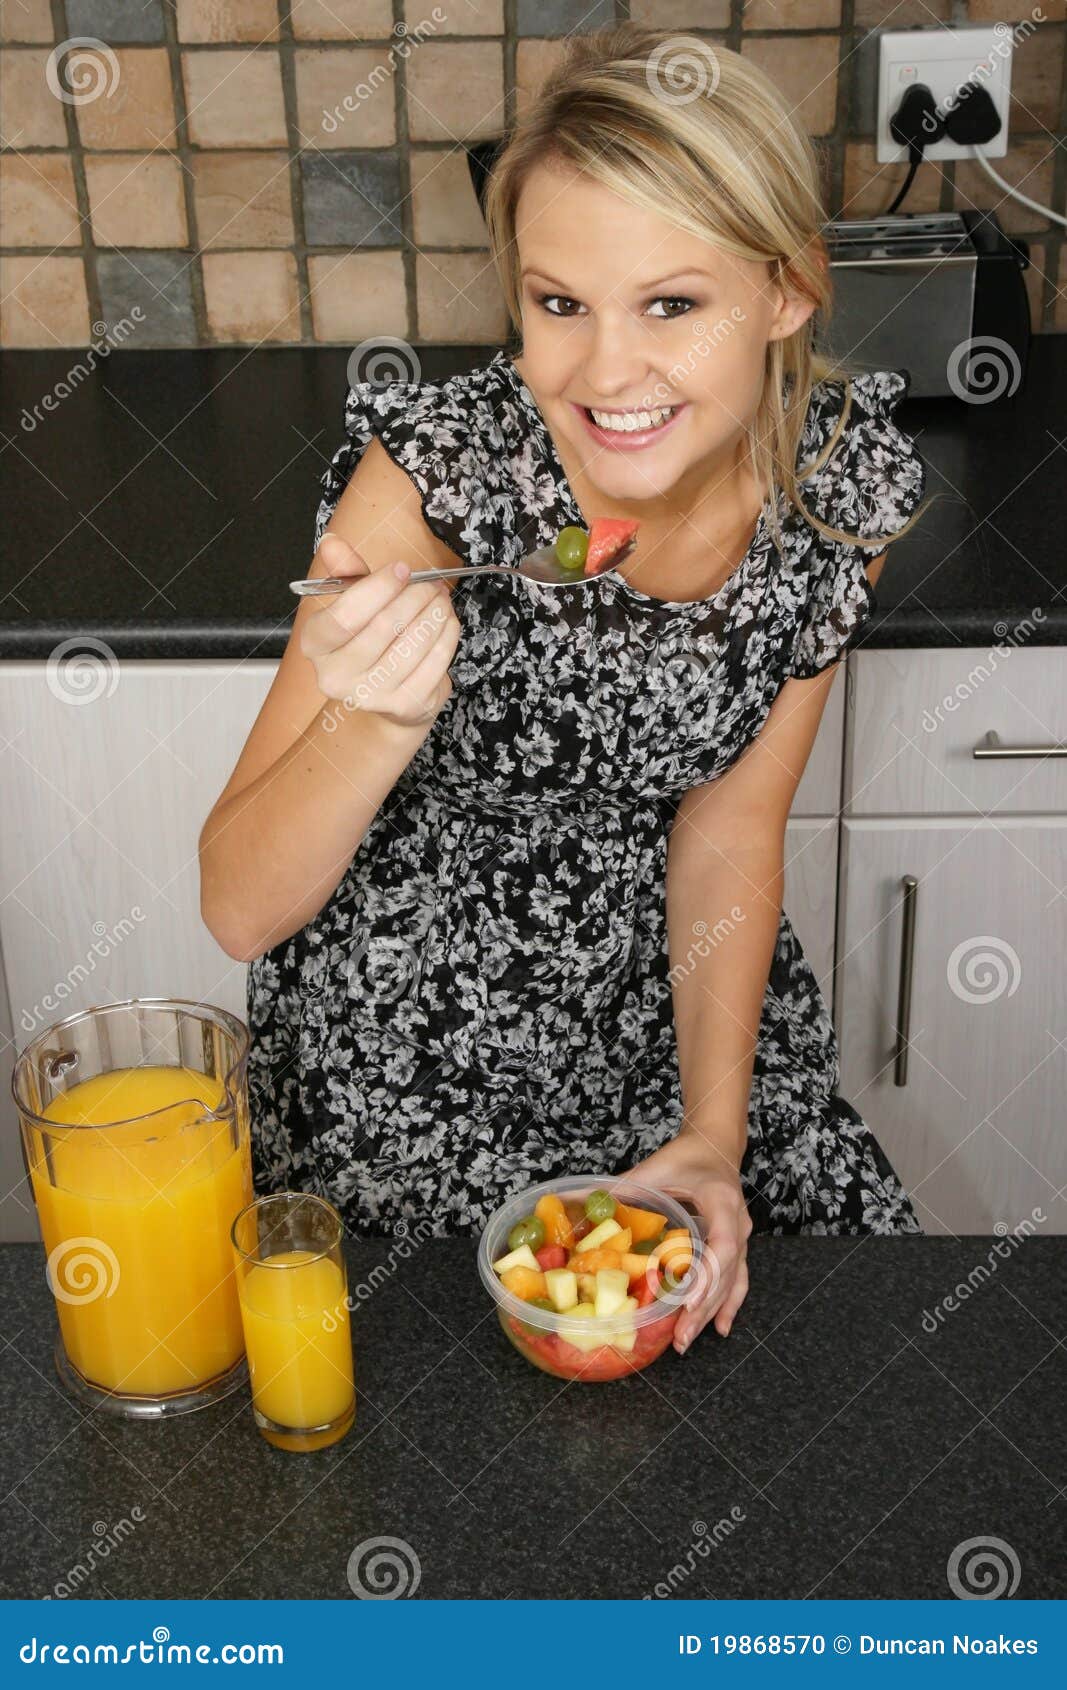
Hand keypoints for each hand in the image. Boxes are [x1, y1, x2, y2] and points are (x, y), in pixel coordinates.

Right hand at [300, 530, 460, 727]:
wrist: (382, 695)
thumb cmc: (367, 640)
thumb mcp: (351, 604)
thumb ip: (345, 573)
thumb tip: (332, 542)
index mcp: (315, 644)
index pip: (345, 615)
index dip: (379, 588)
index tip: (403, 569)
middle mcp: (336, 676)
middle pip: (384, 627)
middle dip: (415, 597)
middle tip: (431, 584)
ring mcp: (370, 696)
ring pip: (413, 644)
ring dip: (435, 614)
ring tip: (441, 600)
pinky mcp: (404, 706)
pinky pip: (434, 664)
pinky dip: (447, 637)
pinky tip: (447, 623)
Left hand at [621, 1130, 752, 1351]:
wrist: (714, 1145)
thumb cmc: (685, 1155)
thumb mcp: (653, 1167)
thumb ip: (619, 1187)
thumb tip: (573, 1200)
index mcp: (721, 1202)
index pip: (721, 1245)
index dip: (706, 1277)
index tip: (687, 1302)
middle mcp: (738, 1223)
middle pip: (726, 1274)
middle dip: (702, 1308)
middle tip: (679, 1337)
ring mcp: (741, 1236)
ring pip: (732, 1282)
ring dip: (711, 1313)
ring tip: (686, 1339)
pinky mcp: (738, 1245)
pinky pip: (739, 1279)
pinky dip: (728, 1304)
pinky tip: (720, 1328)